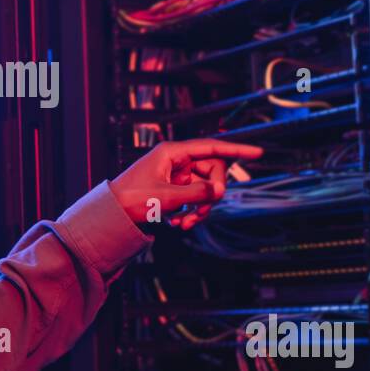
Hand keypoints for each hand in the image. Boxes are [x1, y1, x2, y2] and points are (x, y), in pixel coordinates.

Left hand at [109, 139, 263, 231]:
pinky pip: (194, 197)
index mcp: (173, 152)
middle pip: (211, 171)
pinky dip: (191, 210)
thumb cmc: (132, 199)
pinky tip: (179, 223)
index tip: (257, 153)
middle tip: (201, 211)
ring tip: (186, 223)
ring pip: (204, 188)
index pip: (212, 147)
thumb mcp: (167, 197)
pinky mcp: (173, 188)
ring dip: (200, 207)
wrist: (112, 214)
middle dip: (210, 194)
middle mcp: (176, 160)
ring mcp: (175, 174)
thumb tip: (220, 190)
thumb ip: (197, 192)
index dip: (236, 150)